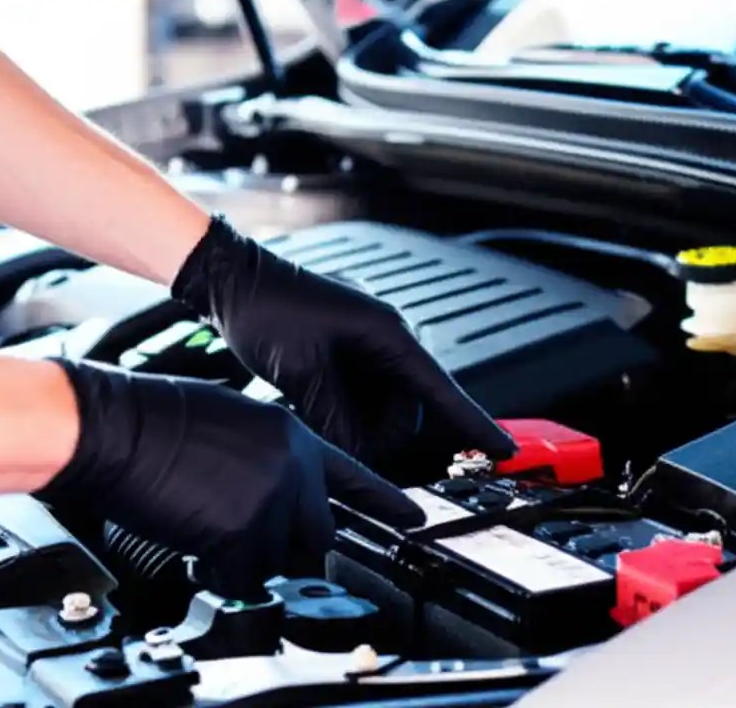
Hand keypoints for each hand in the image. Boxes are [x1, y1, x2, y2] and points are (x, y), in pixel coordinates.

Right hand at [41, 358, 422, 598]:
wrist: (114, 426)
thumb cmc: (154, 421)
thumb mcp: (231, 424)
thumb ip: (267, 460)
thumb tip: (272, 495)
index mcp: (292, 435)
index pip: (352, 475)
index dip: (384, 501)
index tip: (413, 518)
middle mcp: (294, 465)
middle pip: (318, 534)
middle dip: (284, 544)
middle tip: (243, 534)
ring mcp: (274, 497)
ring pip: (278, 559)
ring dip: (245, 557)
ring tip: (205, 524)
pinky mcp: (247, 528)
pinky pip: (243, 575)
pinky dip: (218, 570)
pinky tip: (194, 539)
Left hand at [171, 215, 515, 471]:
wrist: (233, 281)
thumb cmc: (266, 309)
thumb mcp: (300, 371)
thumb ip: (335, 416)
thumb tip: (358, 455)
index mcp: (386, 334)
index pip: (440, 389)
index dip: (473, 422)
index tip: (502, 449)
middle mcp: (385, 340)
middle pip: (406, 409)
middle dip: (379, 433)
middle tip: (335, 435)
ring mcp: (368, 348)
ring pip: (383, 408)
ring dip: (357, 423)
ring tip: (313, 409)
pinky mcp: (349, 356)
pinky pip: (362, 398)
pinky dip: (344, 411)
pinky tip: (314, 402)